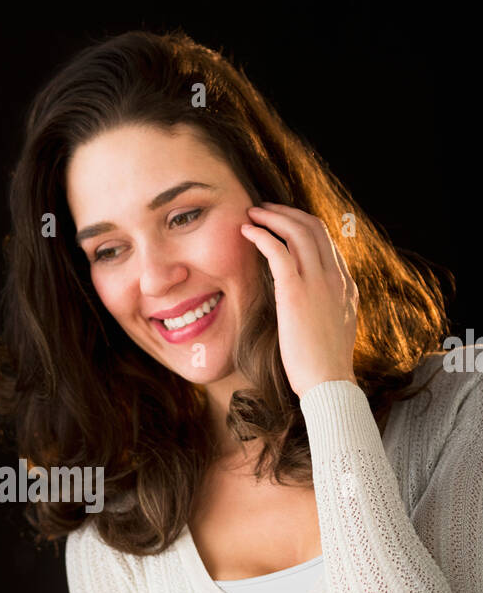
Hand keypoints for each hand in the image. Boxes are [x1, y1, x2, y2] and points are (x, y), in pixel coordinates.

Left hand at [240, 203, 358, 398]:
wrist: (328, 383)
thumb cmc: (324, 366)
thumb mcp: (334, 330)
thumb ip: (327, 309)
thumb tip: (312, 305)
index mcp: (345, 286)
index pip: (327, 242)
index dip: (303, 226)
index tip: (283, 224)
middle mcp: (335, 277)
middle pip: (314, 228)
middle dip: (288, 213)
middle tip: (265, 209)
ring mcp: (318, 282)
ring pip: (298, 231)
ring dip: (273, 217)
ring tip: (253, 213)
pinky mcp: (296, 291)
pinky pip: (279, 250)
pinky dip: (263, 234)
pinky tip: (247, 230)